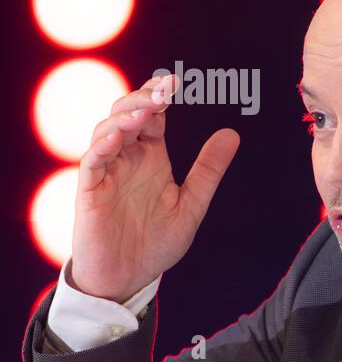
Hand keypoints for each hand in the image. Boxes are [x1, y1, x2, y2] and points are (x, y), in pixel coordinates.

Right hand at [70, 74, 239, 302]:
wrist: (128, 278)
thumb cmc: (156, 242)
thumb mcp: (192, 204)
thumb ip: (208, 170)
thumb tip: (232, 133)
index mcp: (151, 158)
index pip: (153, 117)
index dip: (161, 97)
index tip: (179, 82)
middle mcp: (127, 159)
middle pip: (127, 115)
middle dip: (143, 98)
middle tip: (164, 89)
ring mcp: (106, 173)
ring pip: (107, 132)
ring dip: (124, 117)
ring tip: (146, 110)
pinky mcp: (89, 191)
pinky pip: (92, 163)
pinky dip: (103, 147)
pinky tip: (118, 138)